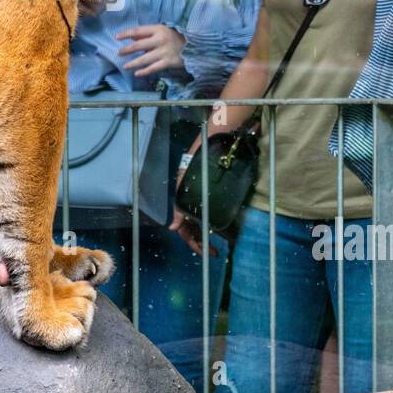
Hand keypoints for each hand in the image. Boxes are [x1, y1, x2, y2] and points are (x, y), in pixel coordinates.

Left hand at [116, 24, 184, 76]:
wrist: (195, 46)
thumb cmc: (175, 37)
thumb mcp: (162, 31)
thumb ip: (147, 34)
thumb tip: (131, 38)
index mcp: (158, 29)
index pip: (138, 30)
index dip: (126, 34)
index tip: (117, 37)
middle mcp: (160, 40)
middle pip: (139, 45)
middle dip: (127, 50)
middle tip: (119, 53)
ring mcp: (164, 52)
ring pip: (144, 59)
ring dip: (133, 63)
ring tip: (125, 66)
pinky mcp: (168, 62)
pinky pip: (153, 68)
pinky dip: (145, 71)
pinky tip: (137, 73)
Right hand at [169, 132, 219, 256]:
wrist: (213, 140)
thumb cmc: (198, 157)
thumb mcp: (184, 180)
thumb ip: (180, 207)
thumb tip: (173, 228)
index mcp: (182, 201)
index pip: (184, 229)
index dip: (193, 242)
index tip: (205, 251)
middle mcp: (190, 202)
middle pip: (193, 229)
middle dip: (201, 243)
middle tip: (215, 253)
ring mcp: (199, 199)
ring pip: (200, 224)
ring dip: (206, 236)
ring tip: (217, 246)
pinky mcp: (209, 194)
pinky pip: (207, 214)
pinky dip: (211, 224)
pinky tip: (220, 229)